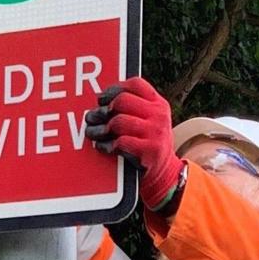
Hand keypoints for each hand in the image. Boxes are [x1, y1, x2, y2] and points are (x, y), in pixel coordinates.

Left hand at [85, 77, 182, 207]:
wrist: (166, 174)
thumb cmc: (149, 144)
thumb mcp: (149, 121)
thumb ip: (132, 108)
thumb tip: (99, 100)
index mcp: (158, 104)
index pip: (135, 84)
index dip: (114, 89)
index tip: (101, 99)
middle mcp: (159, 115)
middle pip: (122, 101)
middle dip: (102, 109)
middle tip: (92, 117)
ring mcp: (156, 133)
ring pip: (118, 121)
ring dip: (99, 129)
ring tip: (92, 133)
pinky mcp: (150, 151)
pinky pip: (120, 142)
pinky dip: (106, 145)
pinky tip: (102, 146)